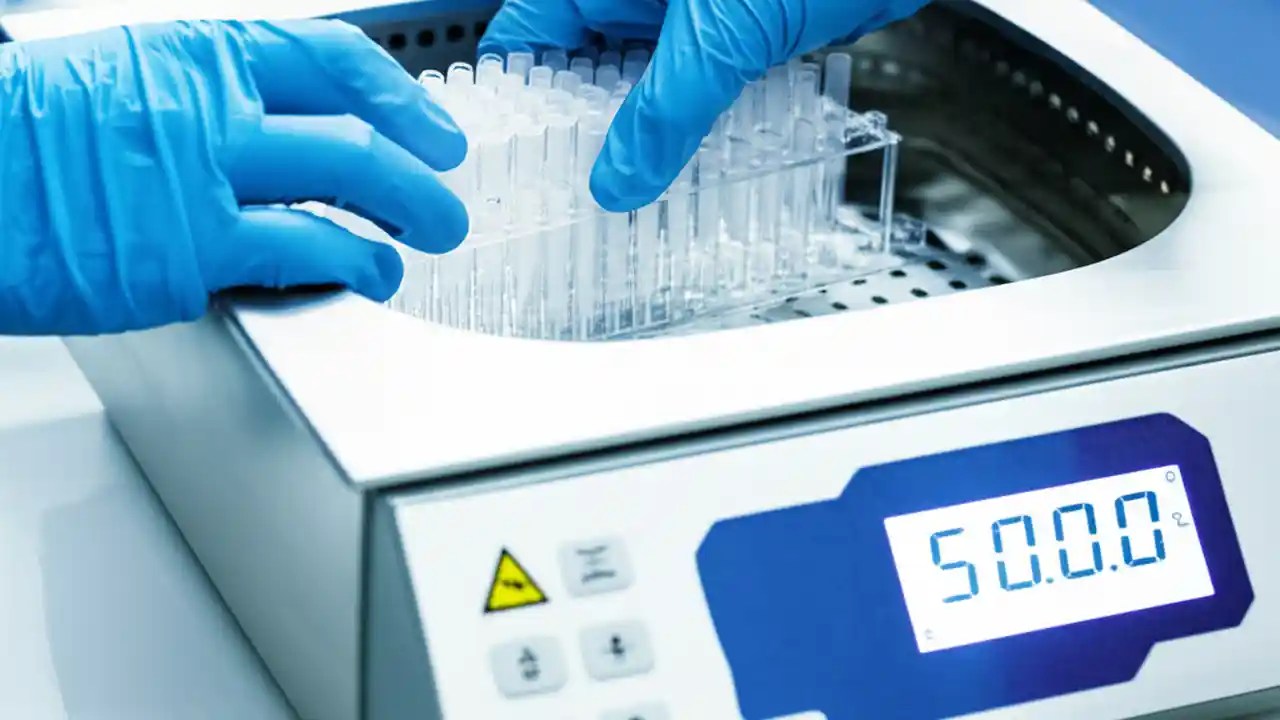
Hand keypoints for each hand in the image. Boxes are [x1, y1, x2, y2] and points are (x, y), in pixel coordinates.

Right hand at [0, 19, 467, 335]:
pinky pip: (299, 256)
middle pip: (352, 135)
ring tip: (420, 242)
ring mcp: (199, 181)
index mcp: (191, 53)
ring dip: (403, 220)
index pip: (329, 57)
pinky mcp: (185, 255)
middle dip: (420, 174)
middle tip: (446, 198)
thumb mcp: (118, 77)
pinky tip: (368, 274)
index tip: (434, 126)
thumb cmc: (19, 138)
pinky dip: (349, 265)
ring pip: (343, 193)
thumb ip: (204, 98)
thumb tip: (277, 127)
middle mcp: (205, 108)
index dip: (399, 96)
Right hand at [480, 0, 929, 211]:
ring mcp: (689, 10)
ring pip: (648, 82)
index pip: (529, 38)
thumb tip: (618, 180)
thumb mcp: (719, 34)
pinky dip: (700, 124)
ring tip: (639, 199)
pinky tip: (700, 168)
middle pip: (588, 67)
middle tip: (584, 197)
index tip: (522, 166)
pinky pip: (703, 85)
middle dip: (589, 132)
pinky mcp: (740, 27)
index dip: (520, 101)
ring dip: (650, 135)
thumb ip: (665, 112)